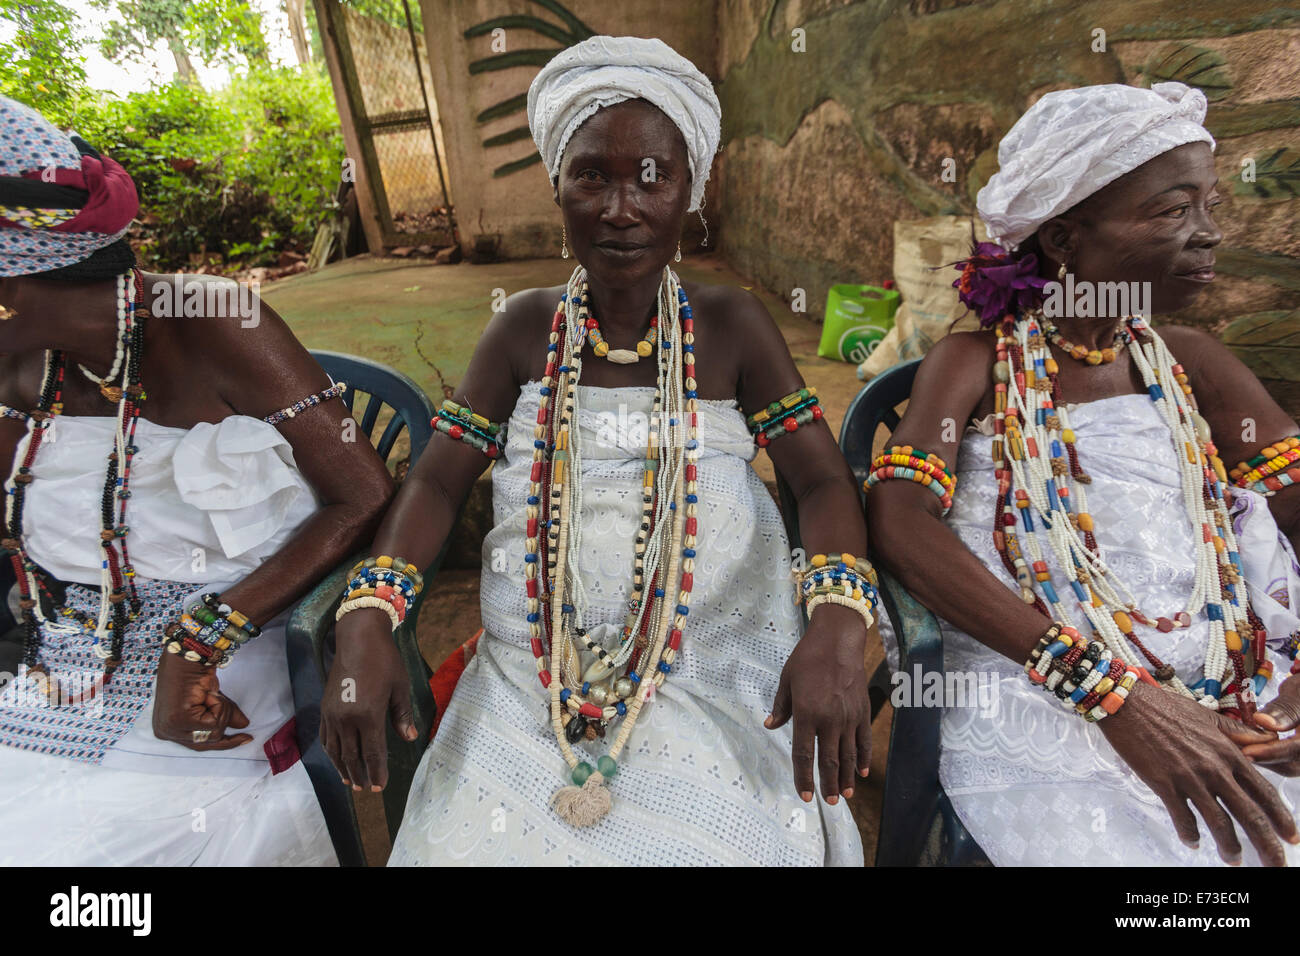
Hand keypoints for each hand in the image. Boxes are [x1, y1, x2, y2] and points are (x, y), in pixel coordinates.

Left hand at [152, 650, 252, 750]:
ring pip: (212, 733)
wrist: (187, 653)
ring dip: (221, 710)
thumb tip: (242, 725)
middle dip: (224, 725)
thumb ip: (223, 715)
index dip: (224, 744)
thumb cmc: (193, 672)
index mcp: (166, 729)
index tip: (245, 739)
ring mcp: (169, 727)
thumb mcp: (210, 699)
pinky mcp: (179, 719)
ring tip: (213, 693)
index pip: (198, 745)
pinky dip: (219, 705)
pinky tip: (209, 693)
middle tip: (245, 735)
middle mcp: (164, 732)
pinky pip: (213, 722)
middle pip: (206, 742)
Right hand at [321, 607, 417, 791]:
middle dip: (360, 775)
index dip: (377, 772)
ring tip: (351, 781)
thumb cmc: (384, 660)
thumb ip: (402, 716)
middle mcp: (347, 719)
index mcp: (369, 715)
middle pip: (352, 756)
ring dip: (343, 768)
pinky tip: (336, 759)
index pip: (373, 753)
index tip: (379, 787)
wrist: (358, 638)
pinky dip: (330, 752)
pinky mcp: (324, 708)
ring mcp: (332, 714)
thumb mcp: (399, 687)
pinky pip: (325, 737)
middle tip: (366, 789)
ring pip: (336, 750)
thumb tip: (410, 739)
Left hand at [765, 602, 871, 804]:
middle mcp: (829, 720)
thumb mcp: (787, 680)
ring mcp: (849, 717)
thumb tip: (771, 725)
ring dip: (846, 777)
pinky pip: (864, 740)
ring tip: (845, 795)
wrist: (838, 640)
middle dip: (828, 784)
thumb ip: (781, 706)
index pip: (803, 754)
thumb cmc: (808, 658)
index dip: (803, 776)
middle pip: (829, 761)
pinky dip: (864, 758)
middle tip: (829, 802)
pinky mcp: (862, 711)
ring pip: (849, 755)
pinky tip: (862, 772)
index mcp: (806, 713)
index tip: (804, 794)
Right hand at [1100, 680, 1298, 864]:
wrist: (1126, 704)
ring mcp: (1189, 778)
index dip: (1282, 818)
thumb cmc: (1166, 707)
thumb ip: (1238, 732)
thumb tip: (1267, 738)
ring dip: (1230, 847)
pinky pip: (1182, 818)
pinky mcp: (1163, 784)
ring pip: (1219, 823)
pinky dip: (1190, 835)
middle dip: (1268, 846)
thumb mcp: (1208, 716)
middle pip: (1250, 815)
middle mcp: (1214, 768)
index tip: (1291, 838)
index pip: (1264, 792)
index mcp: (1228, 752)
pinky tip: (1193, 843)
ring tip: (1235, 860)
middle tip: (1277, 866)